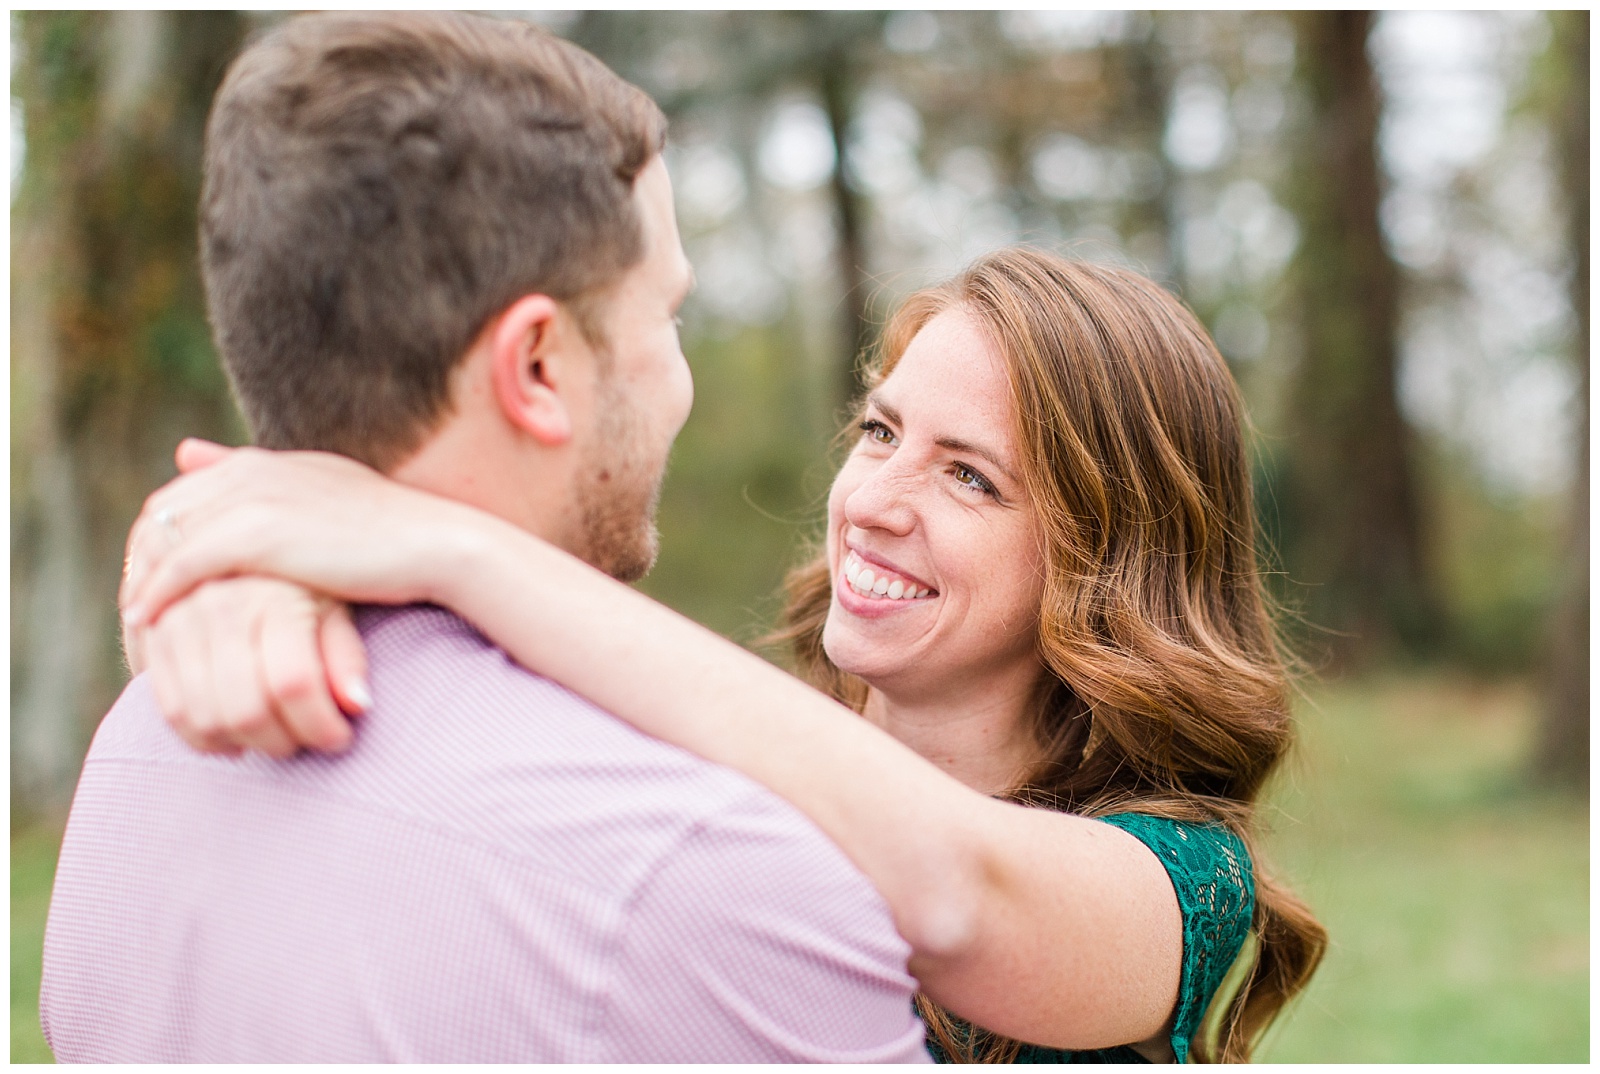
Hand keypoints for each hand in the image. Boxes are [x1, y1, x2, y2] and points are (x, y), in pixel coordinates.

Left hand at [120, 439, 496, 628]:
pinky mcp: (255, 533)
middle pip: (165, 512)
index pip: (185, 493)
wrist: (437, 546)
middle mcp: (253, 470)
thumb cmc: (396, 542)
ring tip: (136, 624)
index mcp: (269, 462)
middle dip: (141, 559)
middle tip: (135, 608)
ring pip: (164, 538)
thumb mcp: (332, 512)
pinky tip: (150, 623)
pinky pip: (182, 565)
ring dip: (141, 580)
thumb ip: (285, 504)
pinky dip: (159, 594)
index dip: (162, 539)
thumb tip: (241, 491)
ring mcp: (252, 496)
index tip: (156, 583)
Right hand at [136, 576, 370, 756]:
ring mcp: (178, 625)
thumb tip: (358, 704)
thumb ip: (346, 658)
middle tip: (306, 742)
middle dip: (284, 741)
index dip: (319, 724)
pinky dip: (206, 739)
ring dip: (247, 743)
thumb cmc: (301, 590)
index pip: (294, 683)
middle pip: (247, 709)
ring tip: (276, 738)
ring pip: (207, 717)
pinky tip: (237, 738)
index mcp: (274, 599)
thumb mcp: (334, 612)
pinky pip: (172, 712)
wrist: (239, 553)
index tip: (339, 738)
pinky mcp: (152, 642)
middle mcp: (219, 608)